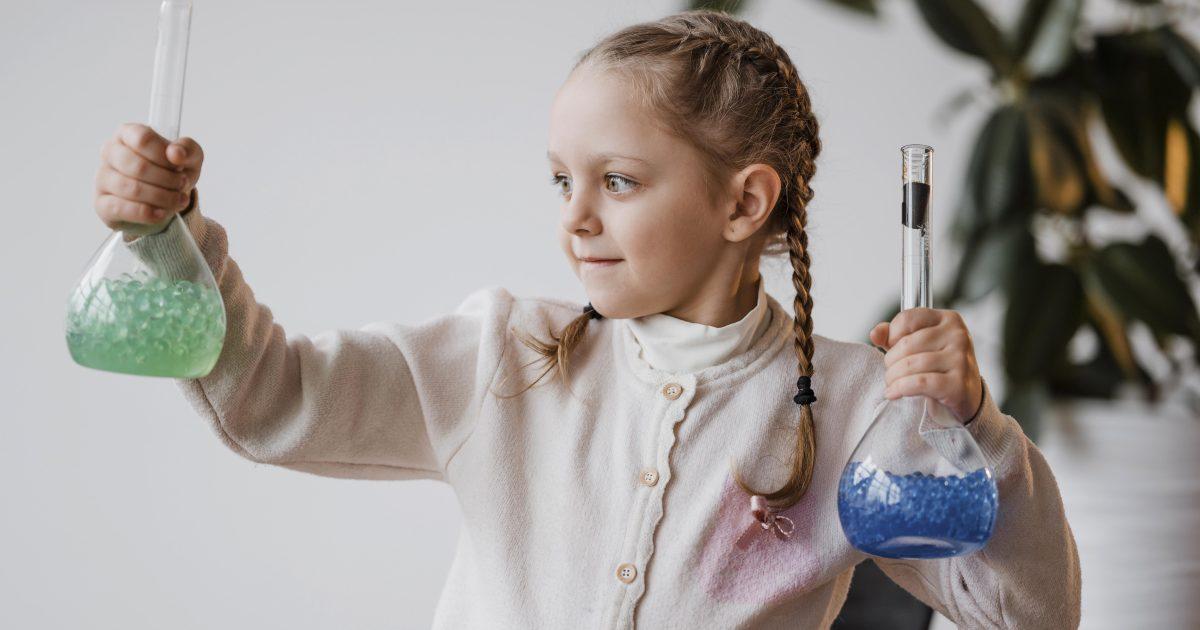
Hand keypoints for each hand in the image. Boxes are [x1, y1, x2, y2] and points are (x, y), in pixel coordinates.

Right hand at [94, 122, 203, 236]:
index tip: (180, 167)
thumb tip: (176, 153)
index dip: (165, 156)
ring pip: (131, 188)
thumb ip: (188, 149)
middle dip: (167, 180)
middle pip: (138, 166)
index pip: (143, 139)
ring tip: (178, 200)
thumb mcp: (190, 157)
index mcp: (127, 133)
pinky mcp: (102, 203)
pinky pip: (119, 208)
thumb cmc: (174, 171)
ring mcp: (102, 177)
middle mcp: (110, 152)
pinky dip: (145, 213)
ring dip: (162, 197)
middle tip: (182, 185)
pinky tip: (161, 213)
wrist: (165, 199)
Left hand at [869, 307, 983, 423]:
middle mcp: (958, 335)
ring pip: (911, 364)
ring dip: (893, 377)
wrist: (967, 397)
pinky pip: (919, 382)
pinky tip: (894, 393)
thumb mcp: (919, 346)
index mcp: (948, 319)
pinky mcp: (958, 383)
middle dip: (890, 361)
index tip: (892, 348)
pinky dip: (901, 388)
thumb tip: (875, 333)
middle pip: (906, 344)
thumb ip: (894, 336)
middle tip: (890, 372)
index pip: (907, 318)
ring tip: (892, 384)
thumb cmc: (940, 368)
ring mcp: (960, 359)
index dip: (892, 335)